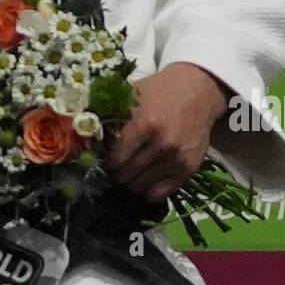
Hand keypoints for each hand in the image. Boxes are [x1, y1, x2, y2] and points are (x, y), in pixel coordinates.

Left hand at [106, 62, 230, 202]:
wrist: (198, 90)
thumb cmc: (160, 91)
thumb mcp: (132, 95)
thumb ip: (111, 115)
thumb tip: (86, 136)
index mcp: (146, 124)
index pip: (116, 158)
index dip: (107, 161)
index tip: (106, 159)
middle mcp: (163, 144)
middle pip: (127, 175)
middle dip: (117, 174)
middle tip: (115, 168)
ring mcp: (177, 159)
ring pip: (141, 186)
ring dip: (131, 182)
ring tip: (129, 172)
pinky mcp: (189, 169)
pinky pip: (160, 194)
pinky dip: (147, 191)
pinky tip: (144, 179)